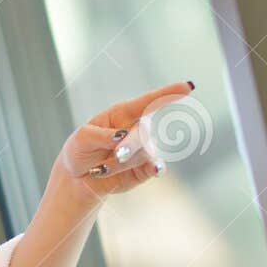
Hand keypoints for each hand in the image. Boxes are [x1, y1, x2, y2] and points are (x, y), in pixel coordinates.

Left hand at [55, 80, 192, 202]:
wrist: (79, 179)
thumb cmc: (80, 151)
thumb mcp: (81, 139)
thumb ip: (100, 135)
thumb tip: (122, 137)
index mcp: (122, 113)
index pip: (148, 101)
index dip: (168, 93)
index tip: (188, 86)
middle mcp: (135, 129)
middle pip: (142, 133)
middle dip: (130, 145)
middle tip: (117, 155)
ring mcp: (142, 150)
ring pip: (142, 154)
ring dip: (120, 164)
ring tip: (101, 168)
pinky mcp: (144, 169)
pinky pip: (154, 167)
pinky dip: (154, 168)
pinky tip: (156, 169)